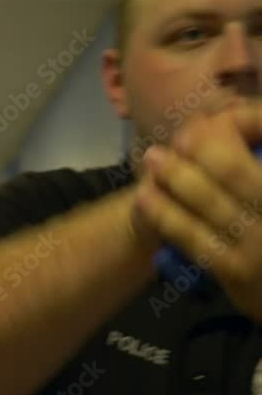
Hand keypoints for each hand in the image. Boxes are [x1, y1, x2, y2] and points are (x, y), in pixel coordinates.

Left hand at [133, 101, 261, 320]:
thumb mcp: (261, 191)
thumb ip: (251, 163)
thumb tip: (216, 124)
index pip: (260, 134)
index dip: (241, 124)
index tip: (209, 122)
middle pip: (233, 170)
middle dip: (199, 148)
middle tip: (179, 138)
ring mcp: (260, 245)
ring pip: (209, 201)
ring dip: (174, 175)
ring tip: (153, 159)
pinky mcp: (235, 272)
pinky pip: (192, 236)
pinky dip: (164, 213)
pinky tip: (144, 197)